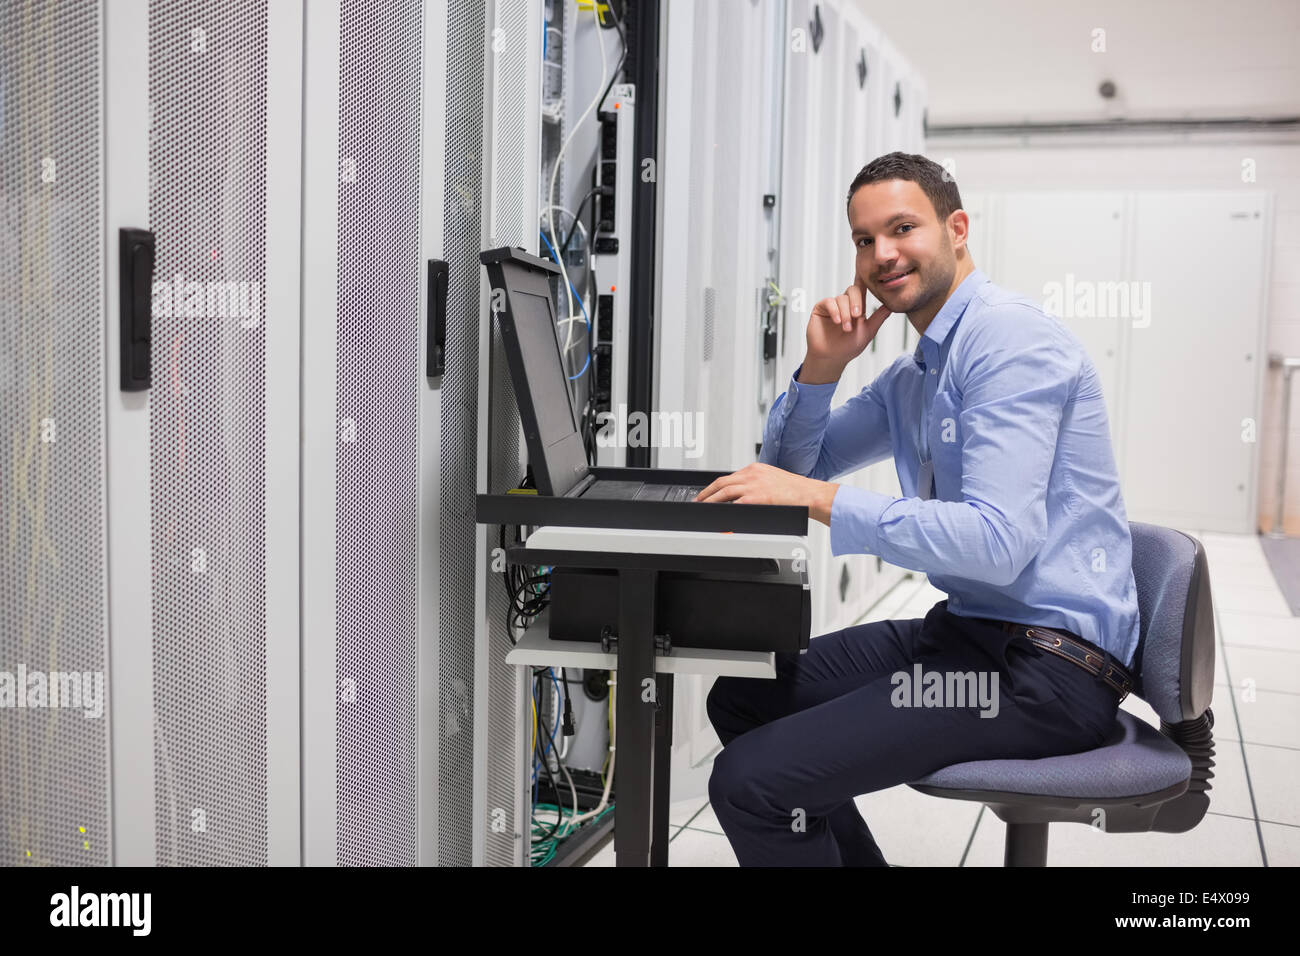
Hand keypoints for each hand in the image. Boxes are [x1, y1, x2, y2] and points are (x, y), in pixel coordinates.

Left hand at [695, 462, 839, 524]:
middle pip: (722, 482)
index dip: (716, 485)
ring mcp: (753, 485)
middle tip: (699, 500)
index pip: (729, 476)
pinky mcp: (757, 497)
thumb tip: (744, 496)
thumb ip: (757, 484)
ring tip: (703, 507)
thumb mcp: (773, 479)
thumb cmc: (795, 490)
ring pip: (724, 491)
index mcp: (755, 469)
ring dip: (710, 500)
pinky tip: (719, 514)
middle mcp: (752, 474)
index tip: (709, 492)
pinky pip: (735, 503)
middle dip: (707, 492)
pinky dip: (725, 508)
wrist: (809, 494)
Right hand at [802, 276, 891, 383]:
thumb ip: (879, 317)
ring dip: (845, 313)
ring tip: (846, 328)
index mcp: (857, 306)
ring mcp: (833, 305)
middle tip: (857, 316)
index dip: (865, 281)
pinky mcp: (821, 308)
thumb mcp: (868, 331)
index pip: (862, 290)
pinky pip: (829, 302)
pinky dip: (835, 310)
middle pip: (853, 290)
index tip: (870, 274)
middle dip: (856, 302)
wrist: (831, 357)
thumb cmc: (848, 347)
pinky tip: (837, 321)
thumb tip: (892, 305)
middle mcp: (845, 303)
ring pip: (842, 299)